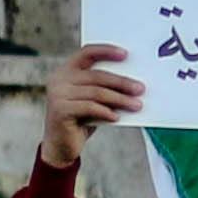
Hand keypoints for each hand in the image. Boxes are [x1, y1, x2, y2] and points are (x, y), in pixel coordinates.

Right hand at [36, 42, 145, 174]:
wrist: (60, 147)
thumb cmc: (81, 120)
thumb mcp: (92, 100)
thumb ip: (103, 88)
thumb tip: (133, 84)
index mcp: (66, 70)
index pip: (87, 53)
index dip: (106, 51)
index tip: (126, 54)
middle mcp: (59, 79)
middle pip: (97, 75)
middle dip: (121, 82)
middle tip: (141, 89)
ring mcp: (57, 94)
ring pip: (96, 93)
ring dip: (120, 99)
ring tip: (137, 105)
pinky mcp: (60, 110)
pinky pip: (90, 107)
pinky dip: (106, 112)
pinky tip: (117, 117)